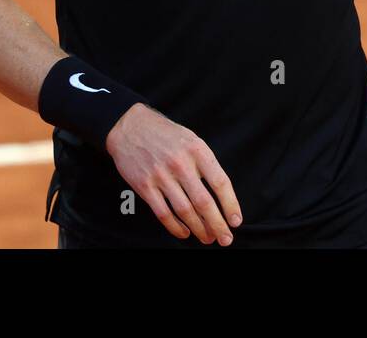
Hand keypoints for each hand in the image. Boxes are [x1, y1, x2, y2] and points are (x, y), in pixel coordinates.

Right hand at [104, 103, 242, 245]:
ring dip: (199, 229)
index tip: (235, 221)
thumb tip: (221, 195)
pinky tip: (185, 232)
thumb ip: (205, 164)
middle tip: (225, 239)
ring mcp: (161, 176)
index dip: (230, 205)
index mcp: (197, 150)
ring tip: (207, 237)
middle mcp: (181, 163)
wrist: (131, 127)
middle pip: (204, 202)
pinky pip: (163, 213)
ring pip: (185, 211)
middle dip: (217, 224)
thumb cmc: (166, 135)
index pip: (220, 182)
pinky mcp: (145, 186)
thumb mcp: (191, 140)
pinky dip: (176, 227)